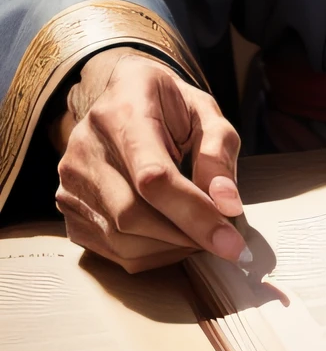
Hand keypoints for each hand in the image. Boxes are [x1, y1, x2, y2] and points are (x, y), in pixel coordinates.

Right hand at [55, 48, 248, 273]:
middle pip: (133, 214)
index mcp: (122, 114)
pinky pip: (110, 250)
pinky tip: (173, 237)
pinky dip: (150, 254)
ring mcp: (72, 181)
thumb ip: (218, 152)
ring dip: (171, 248)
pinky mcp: (68, 207)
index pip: (153, 177)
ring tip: (200, 233)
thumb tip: (227, 205)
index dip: (194, 213)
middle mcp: (86, 148)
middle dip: (186, 235)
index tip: (232, 241)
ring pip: (121, 239)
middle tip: (223, 238)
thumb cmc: (167, 104)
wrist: (122, 96)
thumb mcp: (204, 111)